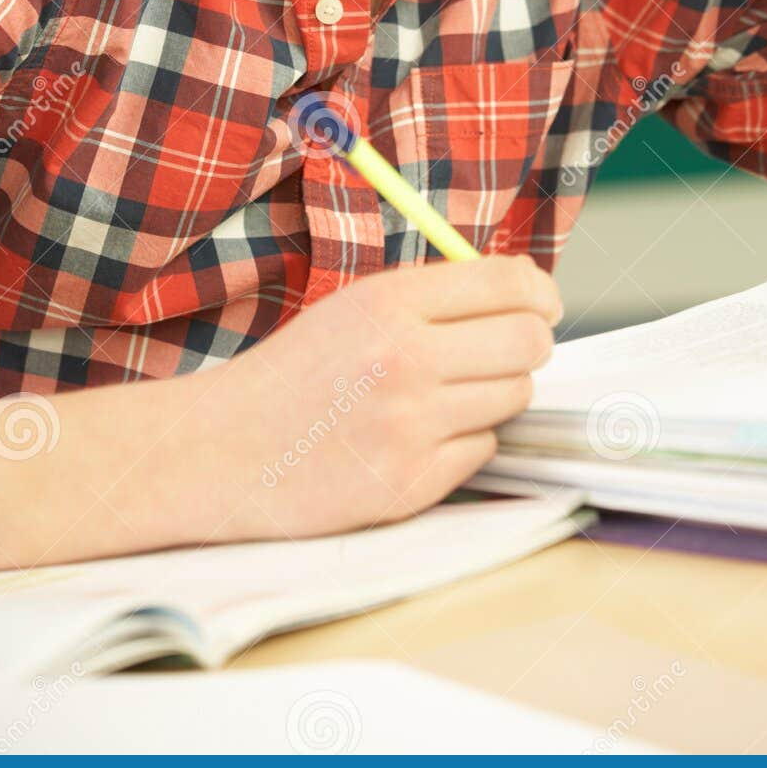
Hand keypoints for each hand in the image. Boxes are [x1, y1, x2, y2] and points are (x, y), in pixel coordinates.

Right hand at [216, 255, 561, 537]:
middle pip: (530, 343)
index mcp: (390, 302)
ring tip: (442, 396)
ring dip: (492, 395)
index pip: (512, 283)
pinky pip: (483, 451)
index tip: (542, 304)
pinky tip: (418, 437)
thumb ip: (435, 297)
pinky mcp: (410, 485)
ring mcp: (410, 427)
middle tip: (504, 350)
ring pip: (514, 398)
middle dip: (528, 344)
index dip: (540, 294)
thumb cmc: (296, 373)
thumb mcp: (355, 308)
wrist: (224, 450)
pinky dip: (463, 443)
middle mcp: (405, 360)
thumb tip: (527, 292)